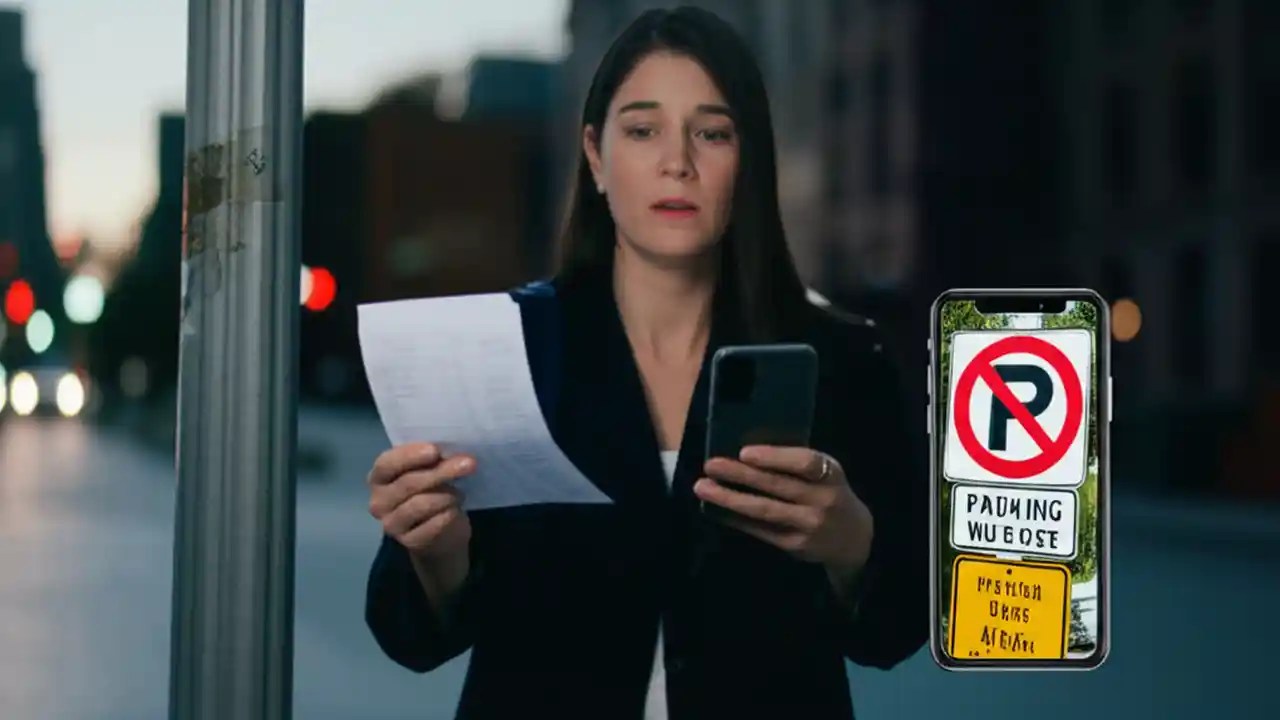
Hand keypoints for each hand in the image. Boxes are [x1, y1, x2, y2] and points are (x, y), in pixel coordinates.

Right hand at [367, 442, 474, 563]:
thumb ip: (430, 460)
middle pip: (408, 484)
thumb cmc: (431, 492)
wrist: (439, 534)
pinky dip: (449, 513)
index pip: (386, 464)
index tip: (434, 450)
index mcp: (378, 478)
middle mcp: (378, 503)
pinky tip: (455, 510)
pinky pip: (435, 523)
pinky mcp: (410, 542)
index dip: (409, 455)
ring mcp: (392, 525)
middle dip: (441, 471)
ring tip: (459, 493)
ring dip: (447, 495)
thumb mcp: (428, 471)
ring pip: (422, 504)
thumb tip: (448, 452)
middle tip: (468, 463)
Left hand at [694, 446, 872, 579]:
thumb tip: (746, 453)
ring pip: (765, 510)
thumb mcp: (827, 473)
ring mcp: (809, 525)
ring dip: (730, 498)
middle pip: (778, 486)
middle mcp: (823, 500)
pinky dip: (736, 519)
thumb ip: (798, 464)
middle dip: (740, 475)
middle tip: (711, 465)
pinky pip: (760, 530)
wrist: (855, 538)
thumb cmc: (830, 494)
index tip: (745, 452)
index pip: (805, 463)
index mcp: (831, 474)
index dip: (774, 457)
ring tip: (703, 487)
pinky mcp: (795, 545)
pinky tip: (717, 510)